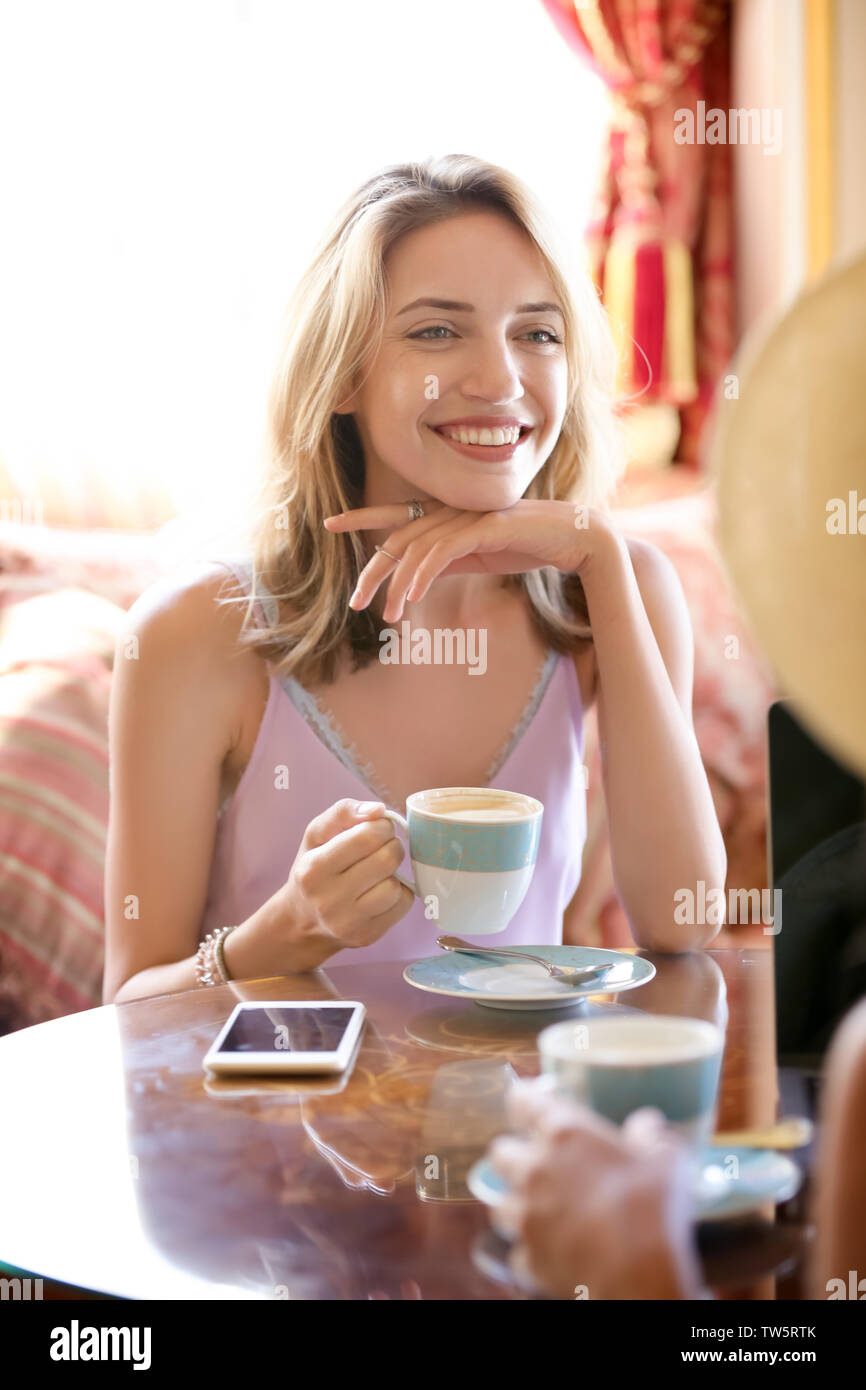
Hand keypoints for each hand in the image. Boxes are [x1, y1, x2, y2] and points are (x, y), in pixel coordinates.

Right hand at [229, 799, 413, 974]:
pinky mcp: (367, 936)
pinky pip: (403, 905)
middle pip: (387, 860)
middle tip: (382, 847)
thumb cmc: (313, 869)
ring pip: (396, 887)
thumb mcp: (316, 835)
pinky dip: (399, 893)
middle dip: (392, 846)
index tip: (377, 828)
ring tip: (378, 872)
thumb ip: (343, 812)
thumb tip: (378, 810)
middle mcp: (329, 900)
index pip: (366, 837)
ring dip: (393, 873)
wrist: (302, 921)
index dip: (381, 826)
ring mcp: (348, 923)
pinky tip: (381, 891)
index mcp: (314, 869)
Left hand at [323, 499, 613, 622]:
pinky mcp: (487, 526)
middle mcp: (455, 510)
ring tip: (389, 616)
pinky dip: (424, 573)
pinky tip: (414, 597)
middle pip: (399, 536)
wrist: (578, 541)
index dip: (363, 516)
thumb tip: (418, 575)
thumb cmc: (530, 547)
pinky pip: (445, 549)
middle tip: (354, 601)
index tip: (330, 524)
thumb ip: (449, 559)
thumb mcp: (479, 557)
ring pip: (418, 547)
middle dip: (373, 569)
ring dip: (398, 584)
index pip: (398, 513)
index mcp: (451, 515)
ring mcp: (470, 515)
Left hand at [486, 1078, 703, 1299]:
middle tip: (532, 1161)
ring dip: (516, 1205)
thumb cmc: (653, 1205)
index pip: (525, 1101)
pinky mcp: (528, 1257)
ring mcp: (527, 1215)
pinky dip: (532, 1254)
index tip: (525, 1099)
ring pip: (499, 1205)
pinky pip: (518, 1253)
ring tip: (537, 1211)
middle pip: (500, 1153)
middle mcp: (536, 1169)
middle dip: (512, 1155)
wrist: (637, 1270)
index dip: (523, 1098)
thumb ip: (652, 1136)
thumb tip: (648, 1124)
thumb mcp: (666, 1158)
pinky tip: (552, 1255)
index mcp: (565, 1134)